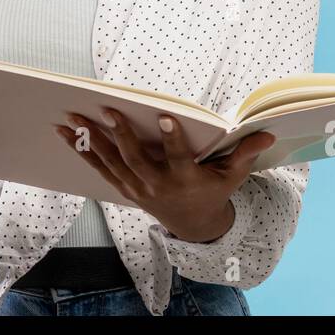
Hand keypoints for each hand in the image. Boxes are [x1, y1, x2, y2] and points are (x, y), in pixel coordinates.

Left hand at [54, 108, 276, 243]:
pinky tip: (67, 135)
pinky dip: (82, 152)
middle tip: (106, 110)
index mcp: (185, 179)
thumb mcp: (231, 176)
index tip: (165, 117)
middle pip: (136, 158)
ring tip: (71, 119)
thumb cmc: (212, 191)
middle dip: (120, 134)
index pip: (178, 157)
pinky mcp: (124, 188)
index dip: (173, 139)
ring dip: (89, 140)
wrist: (193, 225)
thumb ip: (244, 154)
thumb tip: (268, 134)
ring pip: (111, 163)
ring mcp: (137, 188)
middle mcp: (157, 185)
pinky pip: (100, 169)